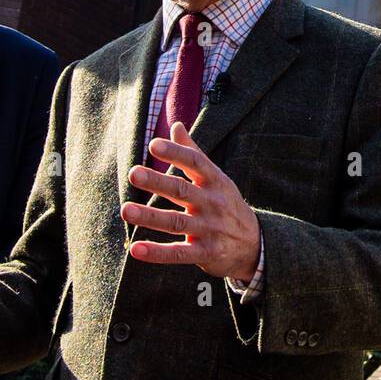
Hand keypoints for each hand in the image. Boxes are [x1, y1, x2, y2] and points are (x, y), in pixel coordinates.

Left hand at [121, 121, 260, 281]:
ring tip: (126, 210)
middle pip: (182, 191)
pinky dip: (157, 253)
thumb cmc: (227, 204)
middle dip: (157, 182)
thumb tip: (176, 125)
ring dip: (150, 216)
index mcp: (215, 182)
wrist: (254, 244)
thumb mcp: (216, 178)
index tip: (154, 144)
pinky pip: (179, 253)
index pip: (195, 163)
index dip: (175, 153)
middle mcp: (213, 203)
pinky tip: (136, 249)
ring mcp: (209, 229)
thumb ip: (194, 153)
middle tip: (133, 173)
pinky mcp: (205, 253)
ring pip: (176, 222)